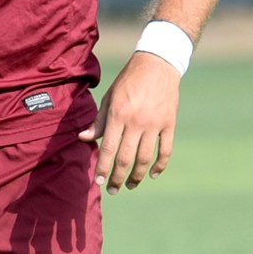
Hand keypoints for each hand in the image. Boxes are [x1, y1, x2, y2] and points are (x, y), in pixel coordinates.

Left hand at [78, 51, 179, 192]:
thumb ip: (98, 121)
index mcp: (118, 114)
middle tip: (112, 190)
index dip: (103, 168)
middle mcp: (136, 121)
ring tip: (130, 185)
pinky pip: (165, 150)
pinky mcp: (169, 123)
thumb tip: (83, 138)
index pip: (108, 148)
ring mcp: (154, 124)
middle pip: (125, 158)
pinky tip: (153, 175)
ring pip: (145, 158)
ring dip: (137, 176)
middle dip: (117, 177)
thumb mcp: (109, 97)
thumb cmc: (129, 80)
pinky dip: (160, 165)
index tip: (99, 181)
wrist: (158, 64)